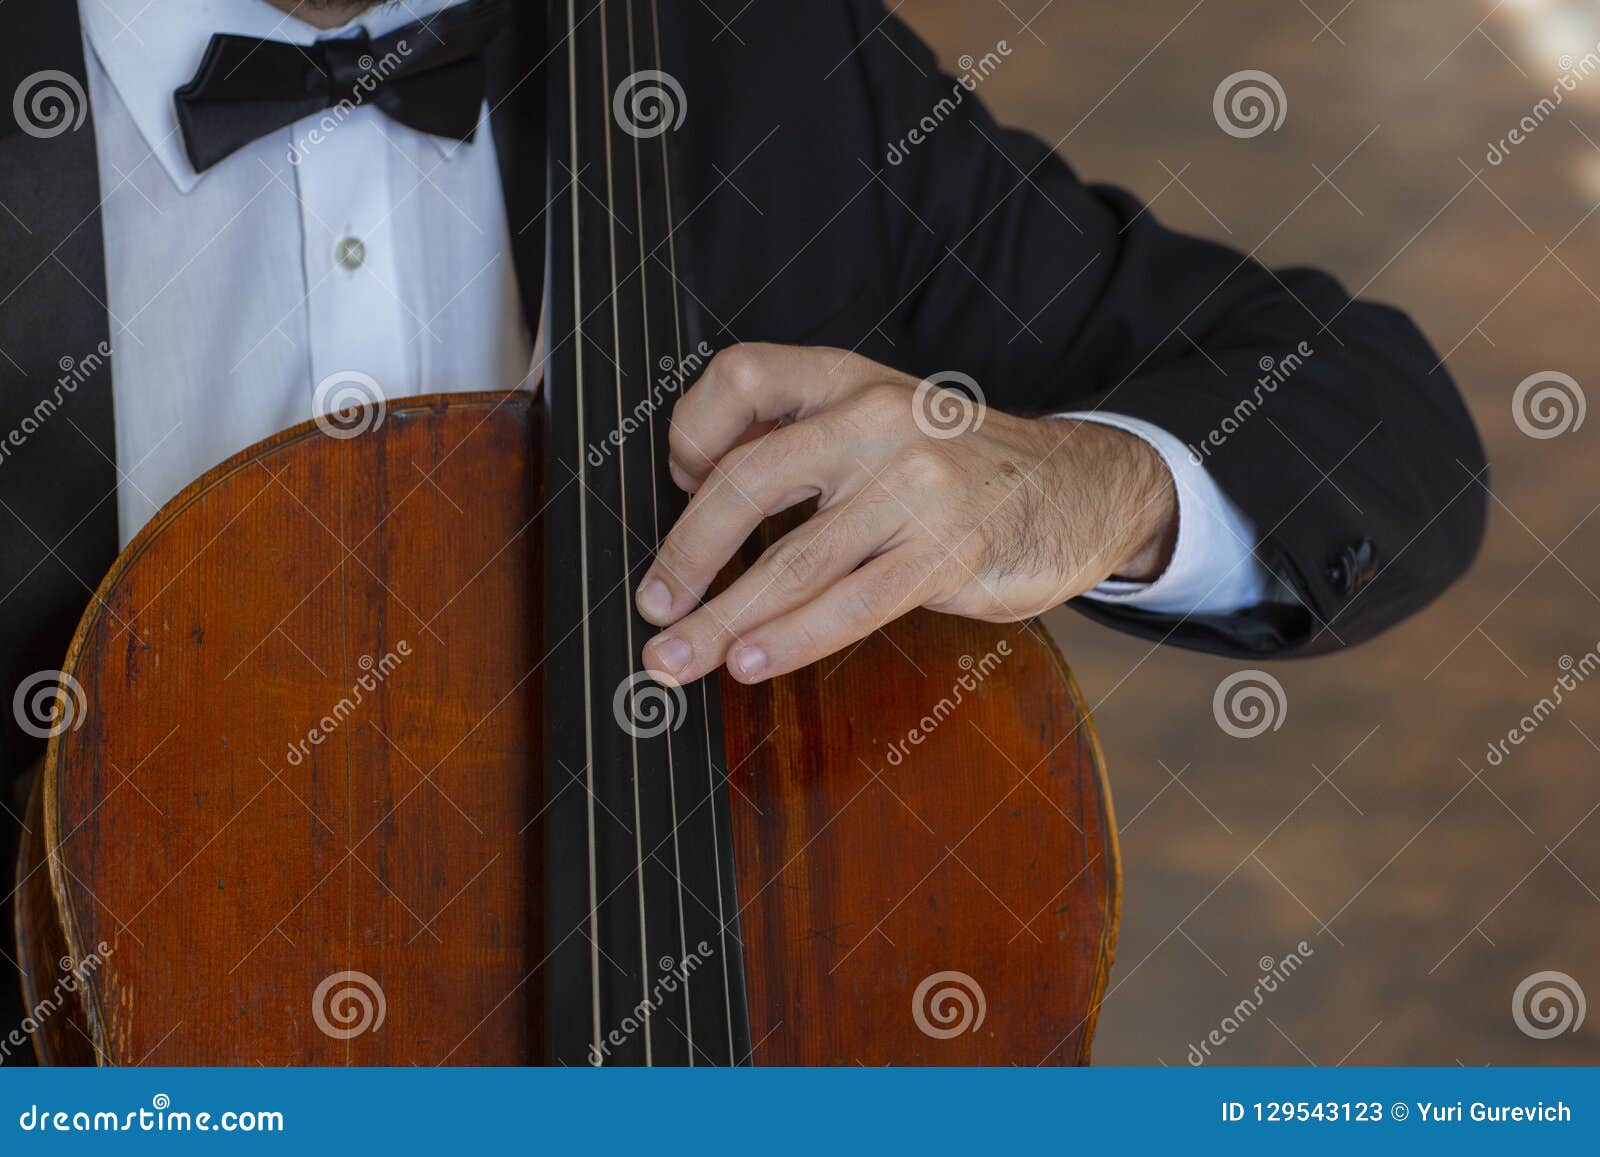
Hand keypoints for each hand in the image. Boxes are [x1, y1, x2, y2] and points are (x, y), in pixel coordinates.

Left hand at [634, 343, 1177, 684]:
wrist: (1077, 485)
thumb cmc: (958, 465)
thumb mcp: (882, 419)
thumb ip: (804, 441)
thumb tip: (698, 505)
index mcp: (848, 379)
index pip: (742, 376)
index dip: (693, 429)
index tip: (679, 482)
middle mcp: (877, 420)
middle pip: (747, 481)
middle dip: (687, 555)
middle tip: (653, 606)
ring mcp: (915, 487)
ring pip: (793, 561)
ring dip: (722, 620)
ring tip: (678, 658)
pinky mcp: (948, 551)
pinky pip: (851, 605)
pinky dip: (791, 640)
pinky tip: (751, 663)